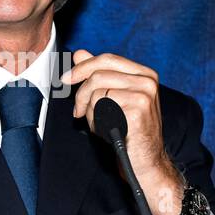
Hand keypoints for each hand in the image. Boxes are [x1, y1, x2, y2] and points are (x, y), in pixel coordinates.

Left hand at [61, 49, 182, 214]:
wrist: (145, 161)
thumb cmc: (128, 131)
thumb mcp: (113, 99)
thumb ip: (98, 75)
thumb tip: (79, 54)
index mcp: (144, 74)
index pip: (107, 59)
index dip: (83, 67)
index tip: (66, 79)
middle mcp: (147, 81)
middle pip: (99, 74)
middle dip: (81, 93)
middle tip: (77, 111)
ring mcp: (144, 95)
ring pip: (97, 92)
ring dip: (91, 111)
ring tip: (100, 125)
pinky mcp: (137, 111)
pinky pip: (101, 108)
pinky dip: (97, 122)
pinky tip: (108, 132)